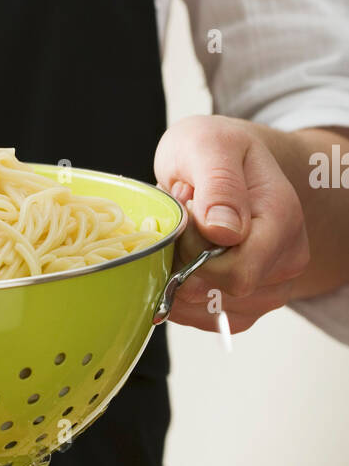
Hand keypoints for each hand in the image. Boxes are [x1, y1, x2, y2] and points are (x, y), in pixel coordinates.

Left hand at [154, 114, 309, 332]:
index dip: (195, 256)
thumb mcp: (208, 145)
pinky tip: (179, 263)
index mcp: (282, 219)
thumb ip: (218, 183)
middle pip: (223, 292)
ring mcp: (271, 285)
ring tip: (186, 234)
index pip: (239, 273)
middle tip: (183, 219)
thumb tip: (225, 232)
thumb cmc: (214, 150)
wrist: (225, 160)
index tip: (184, 214)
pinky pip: (211, 320)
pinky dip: (184, 299)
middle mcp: (286, 259)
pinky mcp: (250, 303)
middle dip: (185, 262)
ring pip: (214, 310)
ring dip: (183, 279)